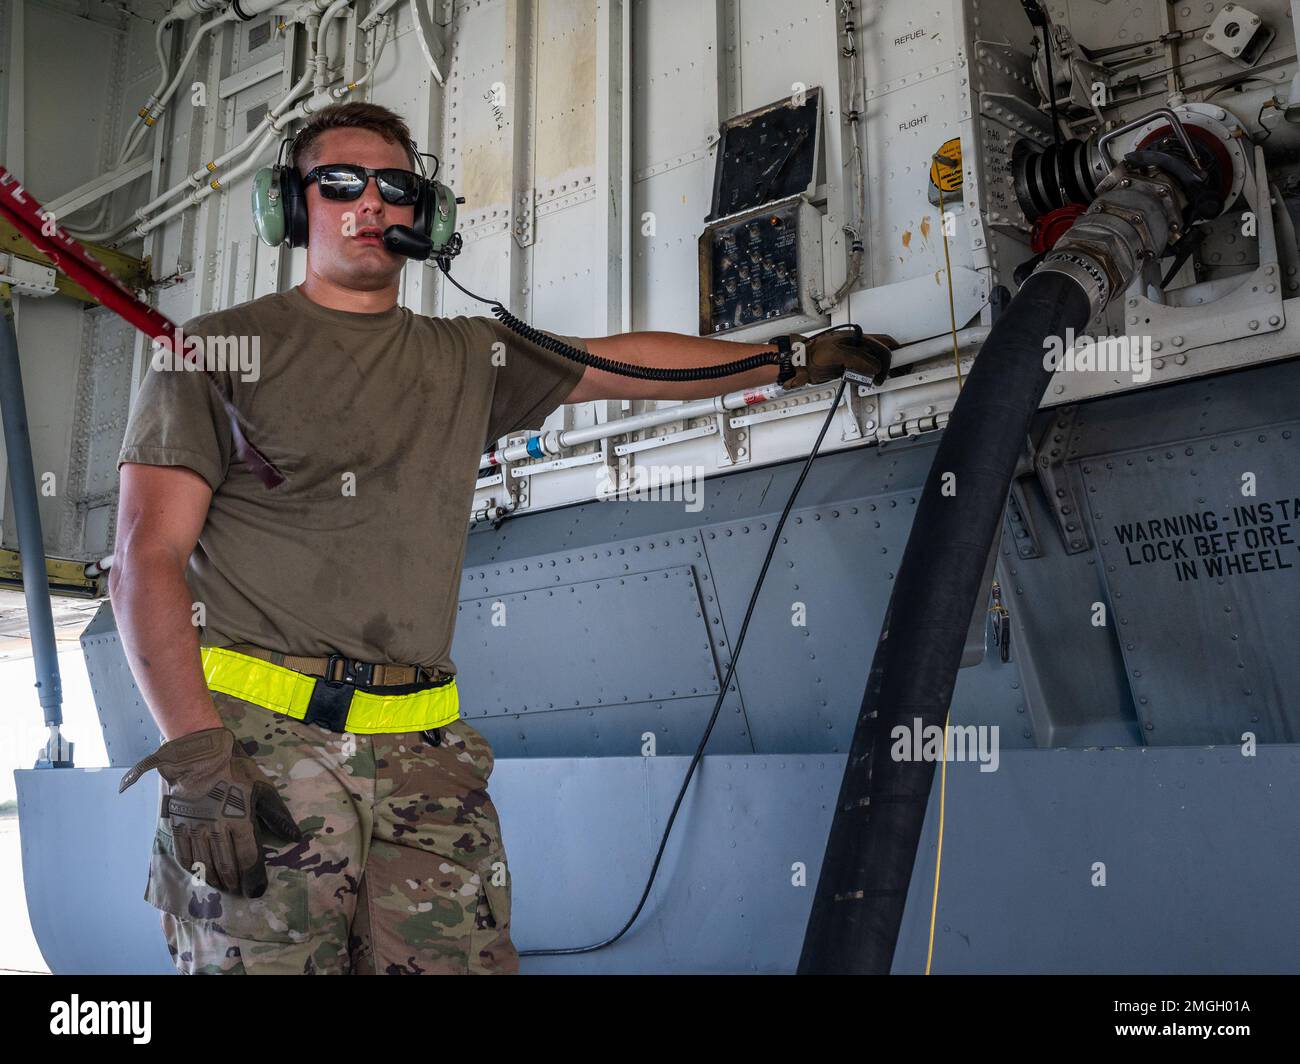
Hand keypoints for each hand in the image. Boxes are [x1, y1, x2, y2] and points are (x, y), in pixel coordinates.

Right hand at [119, 726, 302, 896]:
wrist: (199, 756)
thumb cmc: (235, 771)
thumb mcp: (262, 788)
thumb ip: (277, 815)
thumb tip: (296, 837)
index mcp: (239, 819)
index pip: (248, 859)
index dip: (253, 878)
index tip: (257, 890)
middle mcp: (216, 829)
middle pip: (226, 867)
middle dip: (235, 884)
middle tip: (240, 892)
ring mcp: (195, 829)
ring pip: (205, 866)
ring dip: (216, 881)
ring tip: (224, 887)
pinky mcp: (178, 827)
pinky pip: (185, 857)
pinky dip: (195, 871)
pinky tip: (202, 875)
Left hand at [775, 327, 895, 389]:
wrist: (800, 363)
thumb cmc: (814, 352)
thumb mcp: (837, 353)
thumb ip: (857, 359)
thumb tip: (875, 367)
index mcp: (857, 338)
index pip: (883, 343)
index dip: (896, 351)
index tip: (906, 360)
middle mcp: (858, 347)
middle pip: (882, 353)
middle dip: (892, 363)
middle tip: (899, 372)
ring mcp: (854, 358)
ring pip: (874, 364)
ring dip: (880, 372)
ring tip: (884, 379)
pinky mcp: (848, 368)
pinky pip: (864, 373)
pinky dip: (869, 378)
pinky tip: (871, 381)